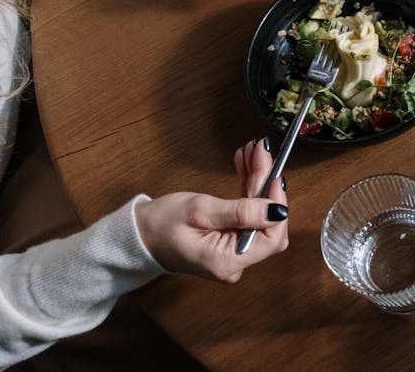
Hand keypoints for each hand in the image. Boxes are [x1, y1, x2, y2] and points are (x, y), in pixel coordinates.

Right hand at [135, 138, 288, 282]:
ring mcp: (233, 252)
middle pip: (266, 222)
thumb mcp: (200, 211)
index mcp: (228, 261)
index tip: (275, 175)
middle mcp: (235, 262)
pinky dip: (247, 190)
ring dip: (257, 182)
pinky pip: (246, 214)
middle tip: (261, 152)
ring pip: (257, 214)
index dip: (277, 205)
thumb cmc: (160, 225)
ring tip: (253, 152)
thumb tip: (278, 210)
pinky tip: (246, 165)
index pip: (272, 237)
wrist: (137, 235)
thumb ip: (241, 211)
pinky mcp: (228, 240)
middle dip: (266, 185)